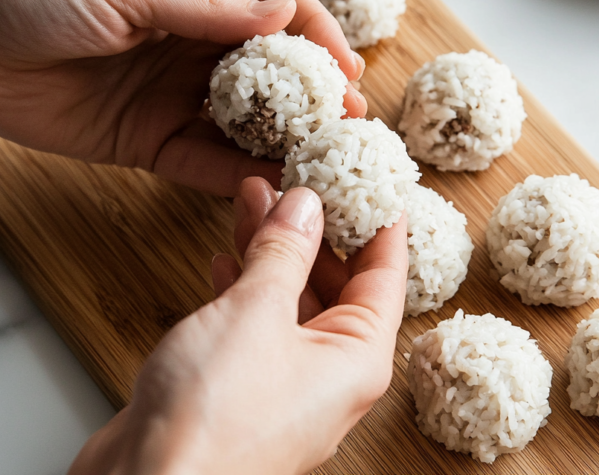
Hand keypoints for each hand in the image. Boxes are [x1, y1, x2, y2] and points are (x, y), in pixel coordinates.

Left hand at [0, 0, 365, 195]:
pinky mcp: (152, 142)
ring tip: (324, 161)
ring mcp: (176, 95)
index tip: (347, 67)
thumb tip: (285, 19)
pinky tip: (272, 186)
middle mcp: (195, 42)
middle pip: (273, 70)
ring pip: (247, 121)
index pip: (275, 8)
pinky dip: (239, 176)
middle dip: (315, 95)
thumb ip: (208, 8)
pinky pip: (206, 162)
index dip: (317, 35)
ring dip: (286, 140)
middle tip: (350, 122)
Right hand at [68, 177, 407, 474]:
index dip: (379, 222)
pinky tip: (227, 260)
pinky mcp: (244, 392)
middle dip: (313, 229)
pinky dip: (246, 289)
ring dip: (273, 251)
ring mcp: (287, 387)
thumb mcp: (256, 311)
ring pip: (292, 301)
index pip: (385, 275)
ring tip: (253, 201)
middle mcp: (331, 377)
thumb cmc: (213, 418)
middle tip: (296, 181)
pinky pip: (259, 327)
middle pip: (337, 284)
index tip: (372, 180)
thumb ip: (283, 252)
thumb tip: (306, 206)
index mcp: (358, 359)